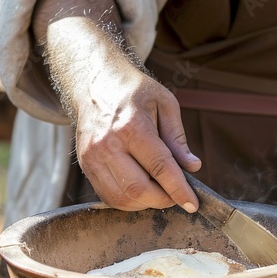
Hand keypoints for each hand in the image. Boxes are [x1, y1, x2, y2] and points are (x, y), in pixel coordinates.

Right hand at [33, 0, 200, 211]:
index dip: (180, 191)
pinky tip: (142, 190)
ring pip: (119, 198)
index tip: (194, 204)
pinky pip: (105, 194)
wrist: (88, 73)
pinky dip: (126, 199)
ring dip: (146, 204)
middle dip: (164, 201)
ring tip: (162, 194)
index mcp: (132, 124)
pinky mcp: (82, 162)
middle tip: (179, 197)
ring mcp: (91, 155)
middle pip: (140, 191)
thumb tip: (193, 169)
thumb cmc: (133, 86)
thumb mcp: (165, 103)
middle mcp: (109, 142)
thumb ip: (178, 138)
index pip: (162, 168)